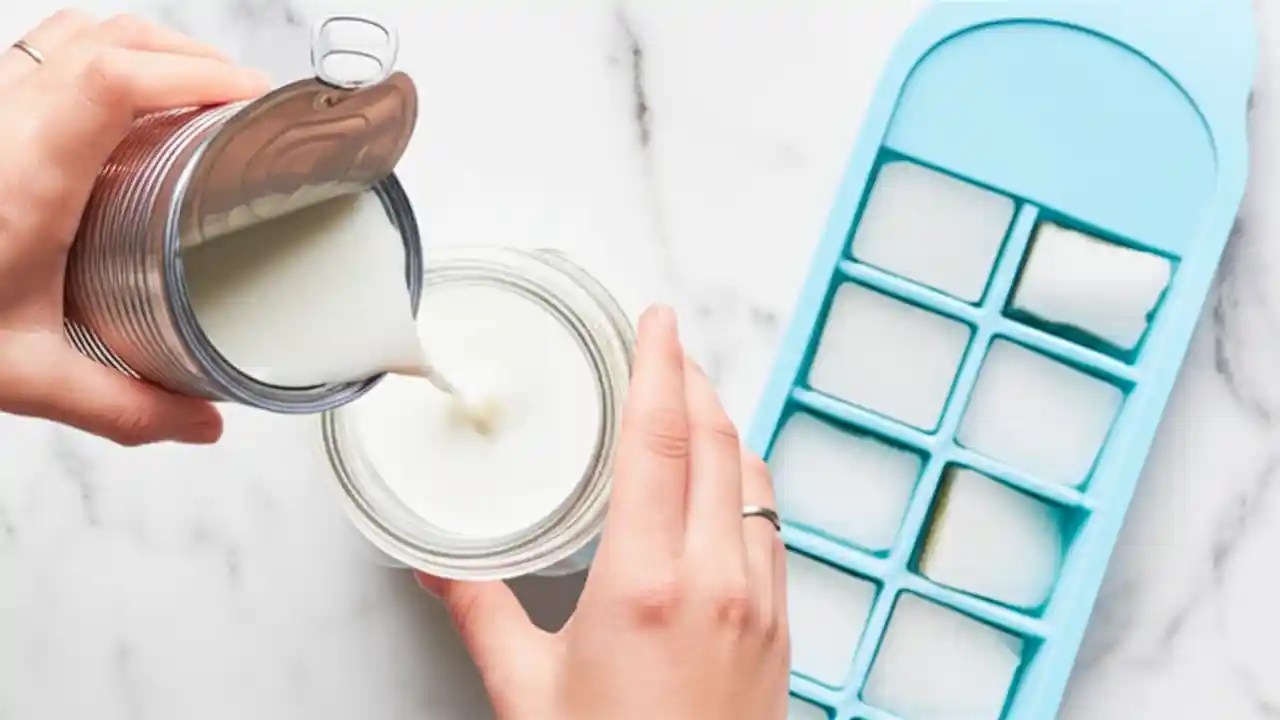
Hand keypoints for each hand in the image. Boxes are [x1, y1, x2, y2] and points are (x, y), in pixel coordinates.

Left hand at [0, 11, 269, 445]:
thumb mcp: (23, 375)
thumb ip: (125, 407)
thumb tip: (201, 424)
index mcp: (23, 178)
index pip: (116, 78)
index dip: (197, 71)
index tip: (251, 97)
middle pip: (110, 38)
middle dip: (191, 58)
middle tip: (241, 101)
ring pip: (76, 33)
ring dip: (147, 49)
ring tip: (195, 91)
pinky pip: (47, 52)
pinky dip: (104, 58)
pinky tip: (127, 106)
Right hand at [418, 307, 789, 719]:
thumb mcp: (528, 690)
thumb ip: (481, 614)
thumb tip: (436, 568)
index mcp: (646, 583)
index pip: (661, 438)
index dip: (660, 363)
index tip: (655, 318)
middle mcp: (718, 579)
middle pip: (717, 440)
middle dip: (692, 379)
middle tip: (663, 347)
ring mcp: (761, 601)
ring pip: (753, 476)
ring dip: (724, 427)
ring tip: (689, 405)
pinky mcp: (782, 627)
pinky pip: (771, 524)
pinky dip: (744, 482)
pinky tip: (718, 487)